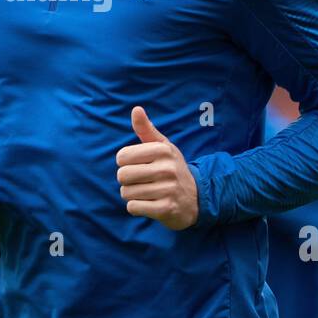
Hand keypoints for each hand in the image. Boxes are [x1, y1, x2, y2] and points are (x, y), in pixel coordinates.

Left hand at [116, 106, 198, 230]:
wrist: (195, 198)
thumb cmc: (171, 168)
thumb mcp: (162, 147)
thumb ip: (146, 129)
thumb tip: (136, 109)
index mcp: (163, 150)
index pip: (122, 156)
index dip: (125, 163)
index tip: (138, 165)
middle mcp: (167, 168)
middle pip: (122, 175)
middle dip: (126, 181)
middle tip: (142, 181)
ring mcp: (168, 189)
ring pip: (126, 193)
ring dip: (132, 195)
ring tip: (147, 192)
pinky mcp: (166, 208)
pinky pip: (133, 208)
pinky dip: (136, 207)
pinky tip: (149, 203)